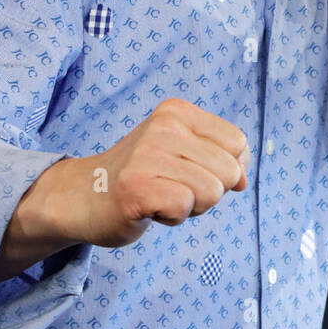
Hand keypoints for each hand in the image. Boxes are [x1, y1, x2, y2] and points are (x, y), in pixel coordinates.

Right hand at [57, 99, 249, 249]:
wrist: (84, 196)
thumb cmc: (142, 176)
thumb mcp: (182, 152)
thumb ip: (221, 159)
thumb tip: (243, 181)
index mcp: (176, 111)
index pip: (238, 143)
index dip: (224, 168)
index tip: (189, 170)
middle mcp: (163, 126)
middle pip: (229, 171)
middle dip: (208, 191)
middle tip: (171, 187)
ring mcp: (147, 156)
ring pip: (212, 192)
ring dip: (190, 206)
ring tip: (159, 196)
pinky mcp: (135, 188)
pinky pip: (184, 207)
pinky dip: (171, 217)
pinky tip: (149, 208)